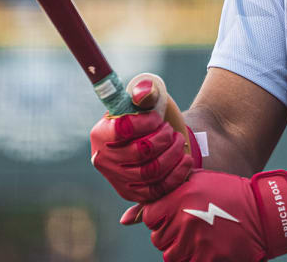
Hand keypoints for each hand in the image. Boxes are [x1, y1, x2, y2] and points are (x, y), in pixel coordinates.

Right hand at [90, 73, 200, 202]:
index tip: (157, 117)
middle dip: (163, 138)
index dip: (146, 123)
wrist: (157, 139)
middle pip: (139, 152)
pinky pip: (156, 191)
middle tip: (170, 131)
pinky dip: (176, 175)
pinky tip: (185, 160)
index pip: (122, 129)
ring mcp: (118, 179)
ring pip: (150, 172)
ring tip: (179, 142)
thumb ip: (145, 91)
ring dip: (172, 155)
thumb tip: (143, 93)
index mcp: (101, 133)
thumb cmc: (149, 116)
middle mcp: (104, 159)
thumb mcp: (147, 99)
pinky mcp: (133, 194)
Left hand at [138, 170, 286, 261]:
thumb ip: (165, 193)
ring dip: (181, 248)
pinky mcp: (208, 258)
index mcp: (180, 197)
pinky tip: (208, 247)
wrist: (264, 212)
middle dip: (171, 234)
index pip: (150, 216)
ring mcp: (195, 242)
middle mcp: (184, 219)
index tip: (175, 214)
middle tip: (192, 226)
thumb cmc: (230, 194)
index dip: (162, 216)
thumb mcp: (198, 183)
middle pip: (158, 238)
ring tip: (199, 237)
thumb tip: (125, 219)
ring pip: (170, 254)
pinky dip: (195, 257)